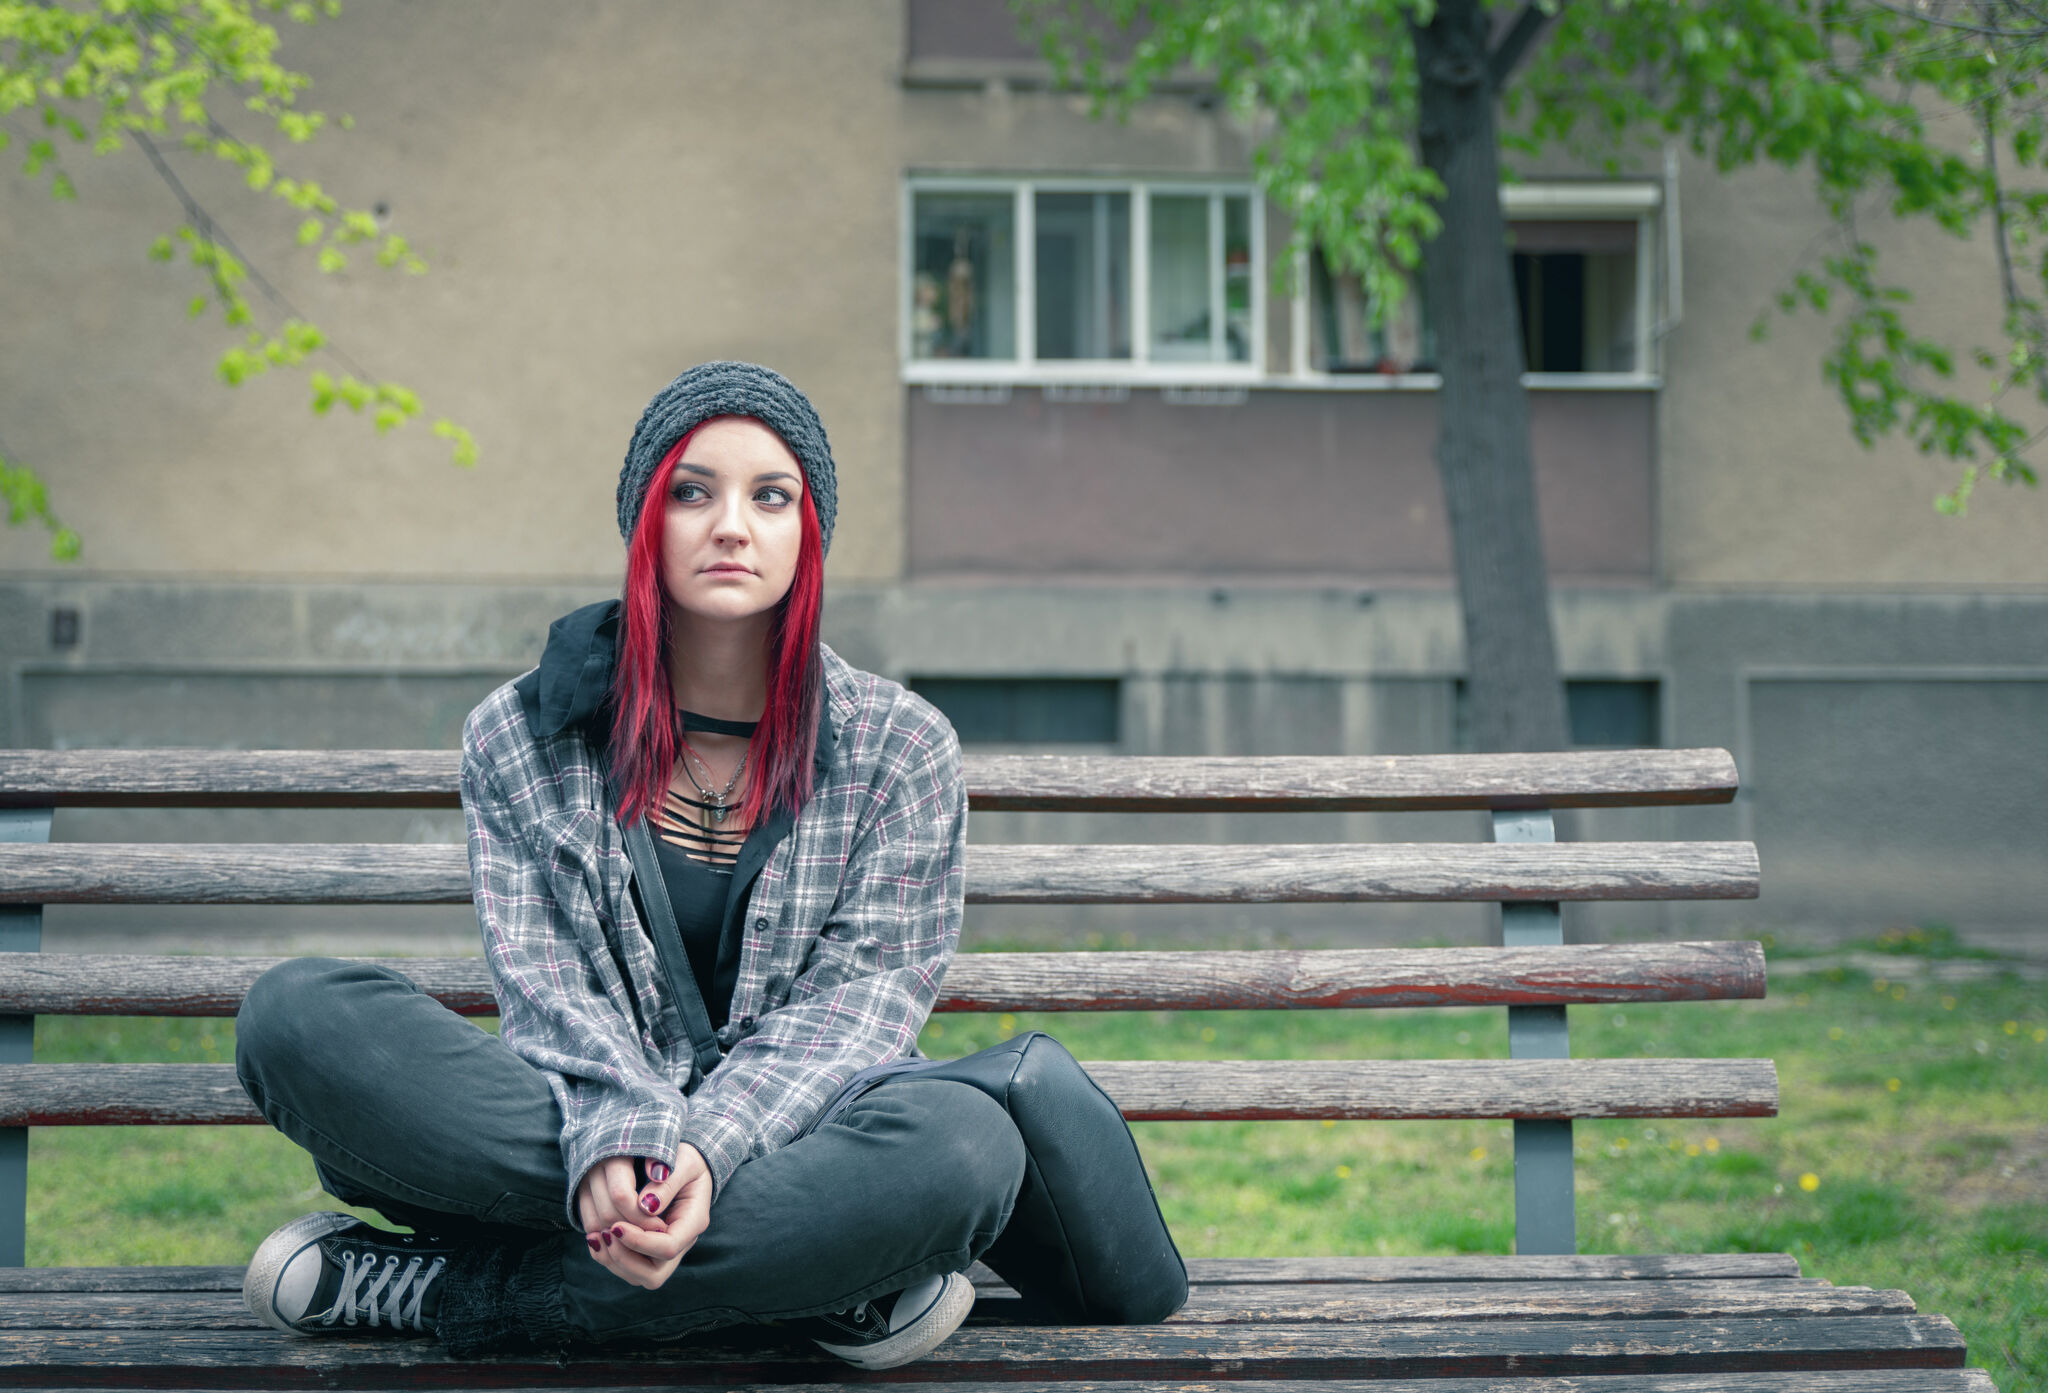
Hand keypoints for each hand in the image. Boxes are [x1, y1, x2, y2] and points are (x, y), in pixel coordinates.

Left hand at [574, 1145, 711, 1290]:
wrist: (687, 1164)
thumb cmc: (685, 1158)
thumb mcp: (684, 1160)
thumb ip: (667, 1180)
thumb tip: (646, 1206)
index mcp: (694, 1221)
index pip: (668, 1247)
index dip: (640, 1241)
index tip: (617, 1224)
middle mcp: (681, 1242)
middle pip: (654, 1275)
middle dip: (625, 1259)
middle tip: (608, 1233)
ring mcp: (664, 1250)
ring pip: (639, 1276)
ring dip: (614, 1261)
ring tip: (597, 1236)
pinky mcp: (648, 1249)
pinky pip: (628, 1267)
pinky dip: (608, 1257)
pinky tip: (596, 1236)